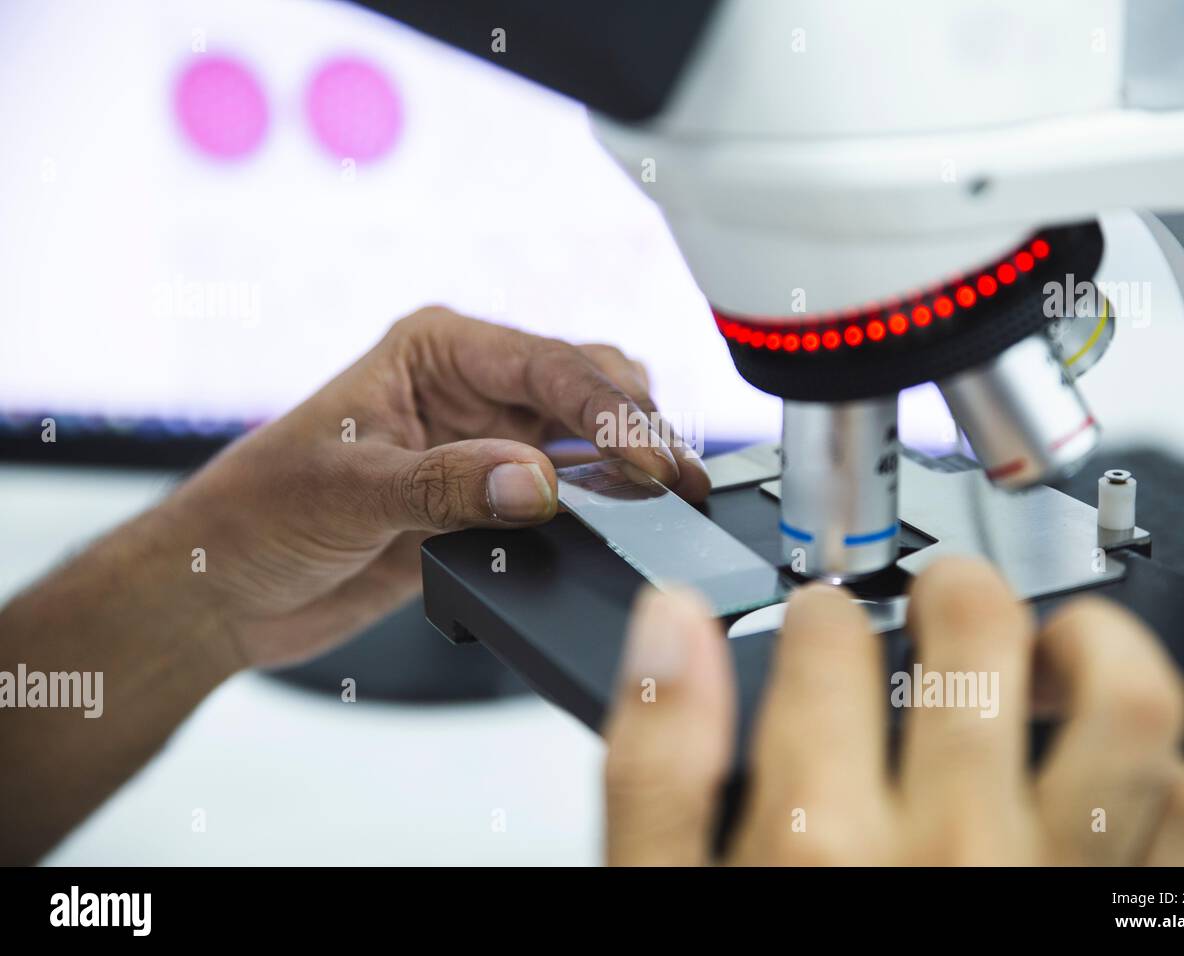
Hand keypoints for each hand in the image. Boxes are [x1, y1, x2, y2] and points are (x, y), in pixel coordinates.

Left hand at [162, 306, 709, 667]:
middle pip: (590, 387)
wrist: (226, 589)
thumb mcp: (348, 493)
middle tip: (678, 484)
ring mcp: (489, 447)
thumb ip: (447, 485)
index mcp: (438, 350)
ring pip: (592, 438)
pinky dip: (605, 512)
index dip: (609, 412)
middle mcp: (475, 390)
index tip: (653, 462)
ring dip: (631, 466)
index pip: (550, 365)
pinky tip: (626, 531)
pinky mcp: (492, 503)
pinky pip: (571, 499)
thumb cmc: (257, 513)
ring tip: (671, 507)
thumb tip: (541, 483)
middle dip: (640, 426)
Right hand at [603, 557, 1183, 865]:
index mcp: (821, 845)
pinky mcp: (1120, 933)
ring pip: (1127, 708)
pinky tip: (1106, 771)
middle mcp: (955, 858)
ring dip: (1094, 647)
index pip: (832, 645)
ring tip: (1050, 645)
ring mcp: (1056, 894)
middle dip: (954, 587)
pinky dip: (1163, 772)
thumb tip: (672, 630)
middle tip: (938, 596)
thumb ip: (658, 763)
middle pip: (982, 639)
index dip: (824, 611)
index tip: (826, 621)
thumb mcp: (662, 901)